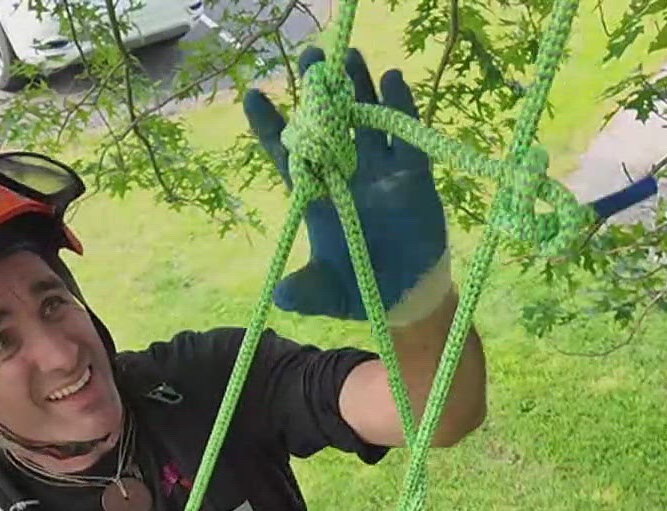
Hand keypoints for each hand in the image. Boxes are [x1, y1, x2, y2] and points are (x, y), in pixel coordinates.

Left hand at [243, 48, 451, 324]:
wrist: (405, 297)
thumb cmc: (357, 290)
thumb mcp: (325, 294)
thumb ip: (304, 292)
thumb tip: (281, 297)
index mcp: (316, 194)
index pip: (287, 153)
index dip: (269, 124)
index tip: (254, 95)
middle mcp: (344, 174)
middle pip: (328, 124)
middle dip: (320, 90)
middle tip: (313, 56)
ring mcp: (379, 170)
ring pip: (366, 120)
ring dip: (359, 89)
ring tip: (351, 57)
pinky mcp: (412, 176)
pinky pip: (407, 137)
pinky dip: (402, 108)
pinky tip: (393, 80)